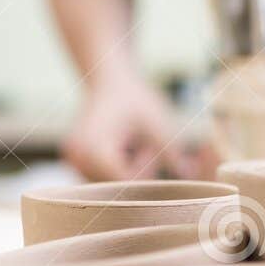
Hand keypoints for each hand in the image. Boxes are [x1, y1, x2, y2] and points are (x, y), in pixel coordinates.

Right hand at [62, 71, 196, 181]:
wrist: (109, 79)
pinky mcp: (75, 163)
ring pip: (111, 186)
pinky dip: (117, 169)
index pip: (127, 182)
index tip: (153, 148)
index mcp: (95, 149)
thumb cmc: (135, 98)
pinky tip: (122, 148)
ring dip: (127, 171)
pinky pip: (104, 180)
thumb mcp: (158, 124)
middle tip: (143, 143)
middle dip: (137, 171)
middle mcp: (78, 159)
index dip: (147, 170)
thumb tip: (191, 178)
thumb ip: (172, 154)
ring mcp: (73, 162)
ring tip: (131, 142)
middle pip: (118, 186)